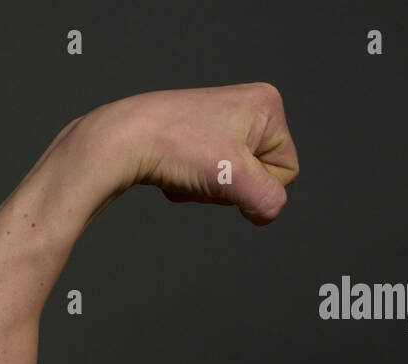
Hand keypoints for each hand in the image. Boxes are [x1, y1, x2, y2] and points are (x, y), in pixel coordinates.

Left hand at [83, 82, 300, 224]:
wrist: (121, 140)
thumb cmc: (176, 147)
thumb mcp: (234, 178)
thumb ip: (267, 200)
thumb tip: (266, 213)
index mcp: (267, 107)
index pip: (287, 171)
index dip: (258, 186)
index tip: (227, 177)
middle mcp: (247, 107)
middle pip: (257, 176)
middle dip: (228, 188)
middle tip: (201, 173)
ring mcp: (218, 120)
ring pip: (229, 181)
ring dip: (206, 189)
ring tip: (184, 171)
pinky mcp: (193, 135)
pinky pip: (206, 176)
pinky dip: (190, 182)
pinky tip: (171, 170)